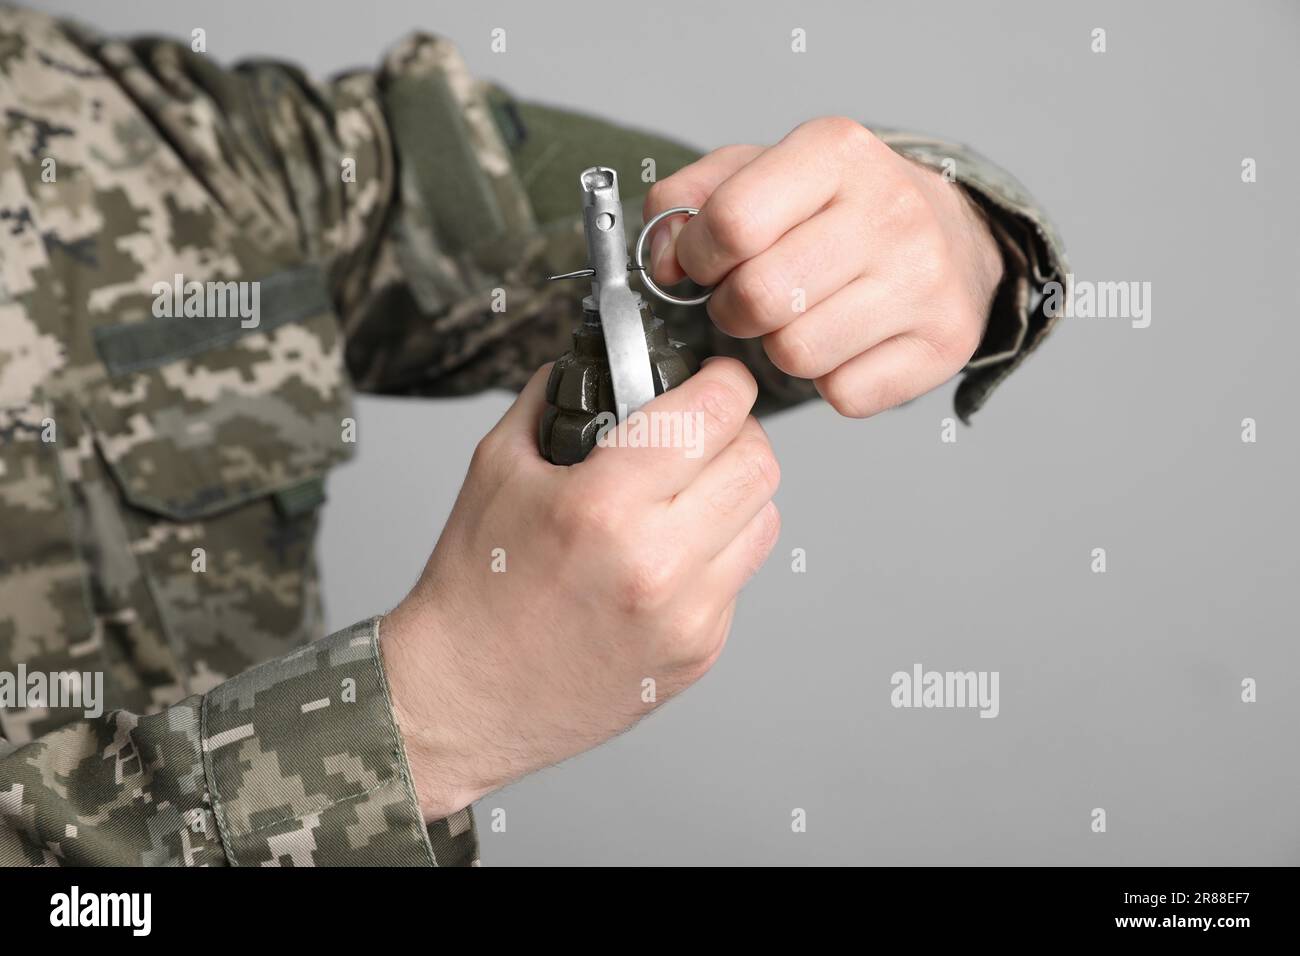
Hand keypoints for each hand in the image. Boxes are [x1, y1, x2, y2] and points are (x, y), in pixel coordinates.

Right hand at [380, 359, 780, 820]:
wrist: (465, 696)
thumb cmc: (474, 587)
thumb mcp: (497, 467)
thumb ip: (555, 397)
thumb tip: (603, 360)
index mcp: (604, 506)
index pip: (714, 413)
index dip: (723, 381)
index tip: (715, 378)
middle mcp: (658, 563)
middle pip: (758, 463)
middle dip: (736, 433)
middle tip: (701, 432)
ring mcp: (688, 615)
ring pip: (765, 519)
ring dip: (734, 493)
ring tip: (686, 495)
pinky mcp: (700, 652)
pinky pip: (739, 576)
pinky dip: (716, 551)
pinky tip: (667, 555)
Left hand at [645, 117, 1003, 417]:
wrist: (954, 234)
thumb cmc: (839, 207)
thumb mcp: (761, 172)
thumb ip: (689, 200)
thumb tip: (664, 259)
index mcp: (837, 151)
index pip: (732, 222)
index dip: (698, 257)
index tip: (707, 263)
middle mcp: (891, 210)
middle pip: (759, 297)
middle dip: (735, 310)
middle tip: (752, 299)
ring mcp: (925, 279)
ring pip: (797, 354)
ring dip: (781, 348)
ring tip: (802, 317)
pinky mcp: (945, 341)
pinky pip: (844, 394)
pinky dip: (831, 380)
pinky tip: (846, 343)